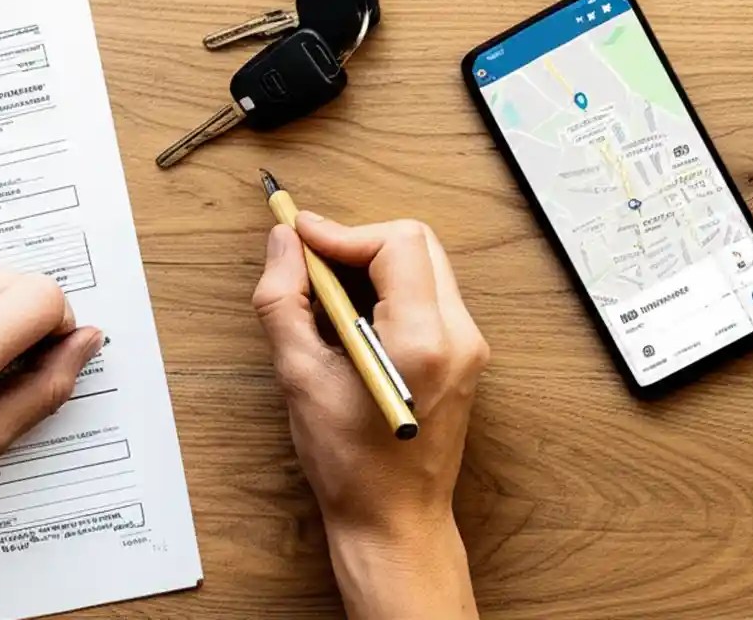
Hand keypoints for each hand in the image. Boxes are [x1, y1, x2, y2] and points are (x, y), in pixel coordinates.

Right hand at [252, 212, 487, 618]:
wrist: (394, 520)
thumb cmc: (349, 464)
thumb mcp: (299, 378)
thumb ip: (284, 300)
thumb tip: (282, 243)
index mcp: (423, 341)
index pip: (395, 243)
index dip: (341, 231)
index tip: (298, 236)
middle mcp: (459, 336)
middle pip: (416, 243)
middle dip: (357, 241)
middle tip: (309, 260)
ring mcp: (469, 345)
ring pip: (423, 264)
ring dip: (371, 264)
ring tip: (325, 293)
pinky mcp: (465, 354)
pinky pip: (428, 294)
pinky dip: (387, 288)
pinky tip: (351, 317)